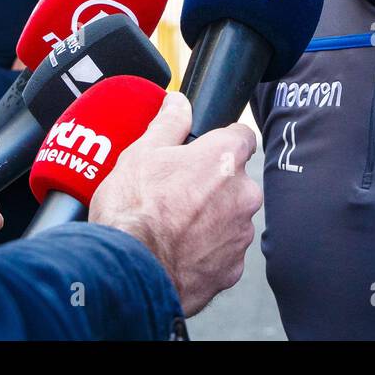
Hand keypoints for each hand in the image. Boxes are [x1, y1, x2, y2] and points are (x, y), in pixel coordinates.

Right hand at [89, 92, 262, 315]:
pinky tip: (178, 251)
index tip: (203, 152)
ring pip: (230, 217)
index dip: (221, 141)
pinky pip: (223, 252)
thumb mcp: (142, 152)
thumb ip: (169, 123)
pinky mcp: (232, 268)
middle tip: (176, 193)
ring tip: (173, 226)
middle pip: (236, 181)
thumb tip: (179, 103)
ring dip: (211, 219)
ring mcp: (240, 234)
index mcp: (225, 158)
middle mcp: (243, 194)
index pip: (241, 136)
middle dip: (212, 185)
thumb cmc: (133, 210)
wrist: (130, 271)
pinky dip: (206, 251)